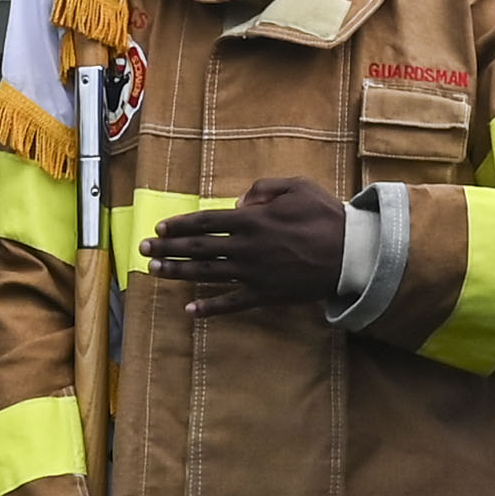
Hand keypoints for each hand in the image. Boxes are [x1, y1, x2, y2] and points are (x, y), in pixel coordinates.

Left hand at [144, 172, 346, 319]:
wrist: (351, 254)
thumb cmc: (326, 216)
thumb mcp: (297, 186)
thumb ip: (263, 189)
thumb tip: (238, 204)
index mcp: (252, 220)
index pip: (205, 221)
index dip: (179, 224)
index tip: (159, 228)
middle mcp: (246, 247)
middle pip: (198, 248)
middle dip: (167, 249)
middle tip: (143, 250)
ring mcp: (253, 274)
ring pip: (207, 273)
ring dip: (177, 273)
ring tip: (154, 272)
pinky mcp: (265, 295)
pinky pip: (231, 303)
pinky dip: (209, 307)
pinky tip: (189, 309)